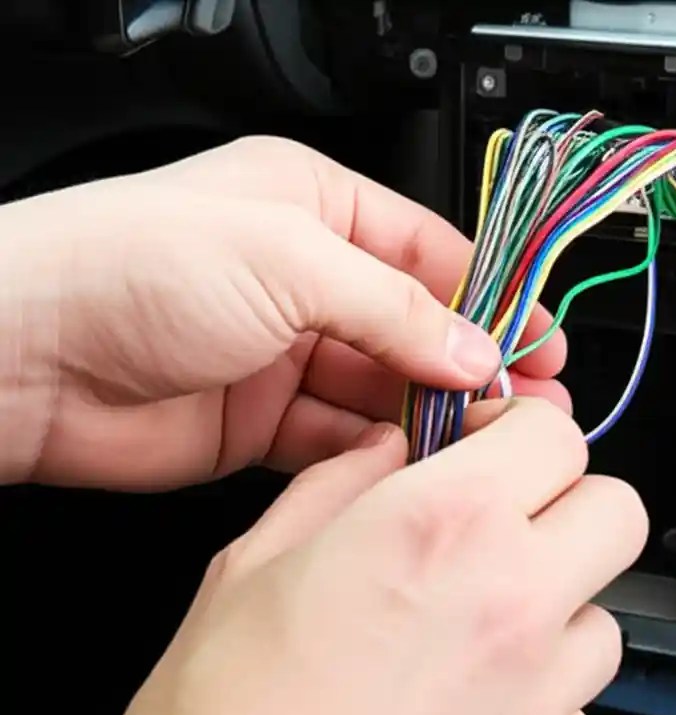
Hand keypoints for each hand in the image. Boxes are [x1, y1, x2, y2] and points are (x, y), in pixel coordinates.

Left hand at [0, 136, 569, 487]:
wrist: (21, 353)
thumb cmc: (128, 264)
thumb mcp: (289, 258)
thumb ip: (395, 309)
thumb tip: (473, 348)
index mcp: (316, 206)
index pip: (430, 252)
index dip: (491, 297)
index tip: (539, 339)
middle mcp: (303, 276)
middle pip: (415, 326)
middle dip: (473, 364)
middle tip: (531, 402)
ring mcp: (280, 351)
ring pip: (382, 388)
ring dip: (433, 414)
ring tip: (488, 439)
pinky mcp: (258, 421)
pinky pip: (339, 439)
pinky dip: (378, 454)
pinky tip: (414, 463)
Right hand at [124, 398, 646, 714]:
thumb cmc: (226, 713)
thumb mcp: (252, 567)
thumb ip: (337, 487)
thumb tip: (385, 451)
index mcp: (441, 524)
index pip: (556, 434)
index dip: (525, 431)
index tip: (492, 447)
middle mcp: (511, 597)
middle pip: (616, 512)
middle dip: (570, 504)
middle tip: (508, 520)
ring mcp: (541, 684)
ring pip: (605, 614)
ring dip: (560, 606)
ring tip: (483, 622)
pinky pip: (579, 699)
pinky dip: (543, 687)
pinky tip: (475, 692)